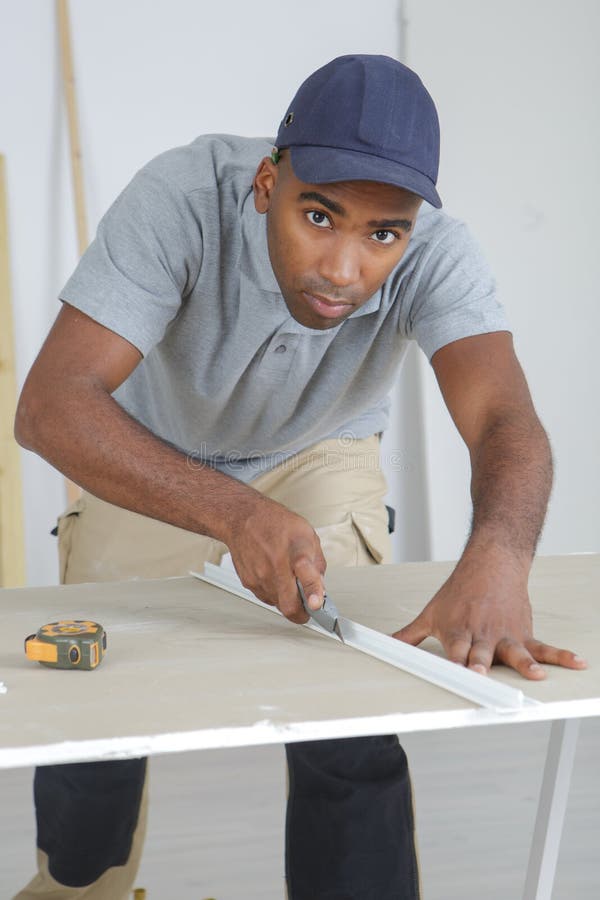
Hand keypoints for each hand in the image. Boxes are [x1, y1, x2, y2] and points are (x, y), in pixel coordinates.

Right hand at [225, 494, 325, 623]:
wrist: (243, 517)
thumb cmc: (276, 523)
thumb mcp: (308, 536)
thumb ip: (317, 564)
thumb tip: (320, 589)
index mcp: (295, 552)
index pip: (306, 576)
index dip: (313, 593)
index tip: (316, 604)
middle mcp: (275, 567)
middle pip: (289, 606)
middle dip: (302, 613)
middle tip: (308, 606)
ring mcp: (259, 577)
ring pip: (278, 604)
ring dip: (287, 599)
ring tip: (287, 578)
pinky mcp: (248, 583)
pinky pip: (267, 598)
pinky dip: (275, 592)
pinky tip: (274, 574)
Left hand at [393, 552, 586, 679]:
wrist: (491, 563)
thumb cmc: (460, 592)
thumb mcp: (430, 613)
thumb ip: (409, 636)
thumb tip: (383, 647)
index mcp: (458, 632)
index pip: (454, 653)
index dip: (454, 665)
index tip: (455, 676)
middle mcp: (482, 635)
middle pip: (482, 653)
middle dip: (481, 664)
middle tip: (482, 672)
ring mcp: (505, 635)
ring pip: (515, 652)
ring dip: (525, 663)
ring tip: (536, 675)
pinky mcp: (523, 634)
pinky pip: (544, 647)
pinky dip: (560, 655)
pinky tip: (575, 663)